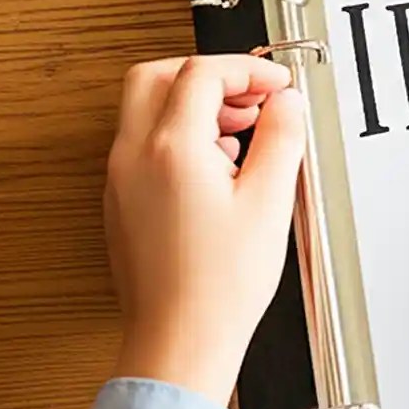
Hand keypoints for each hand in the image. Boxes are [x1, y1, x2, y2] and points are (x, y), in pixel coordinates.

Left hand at [104, 55, 304, 404]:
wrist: (180, 339)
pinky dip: (180, 136)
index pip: (202, 74)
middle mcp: (134, 156)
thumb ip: (281, 140)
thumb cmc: (219, 286)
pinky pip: (145, 145)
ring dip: (195, 105)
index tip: (277, 84)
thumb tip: (287, 104)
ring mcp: (121, 179)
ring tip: (243, 133)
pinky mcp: (123, 202)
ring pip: (147, 109)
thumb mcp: (269, 202)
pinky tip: (220, 167)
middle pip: (157, 76)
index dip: (246, 69)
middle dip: (209, 75)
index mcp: (171, 148)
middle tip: (252, 96)